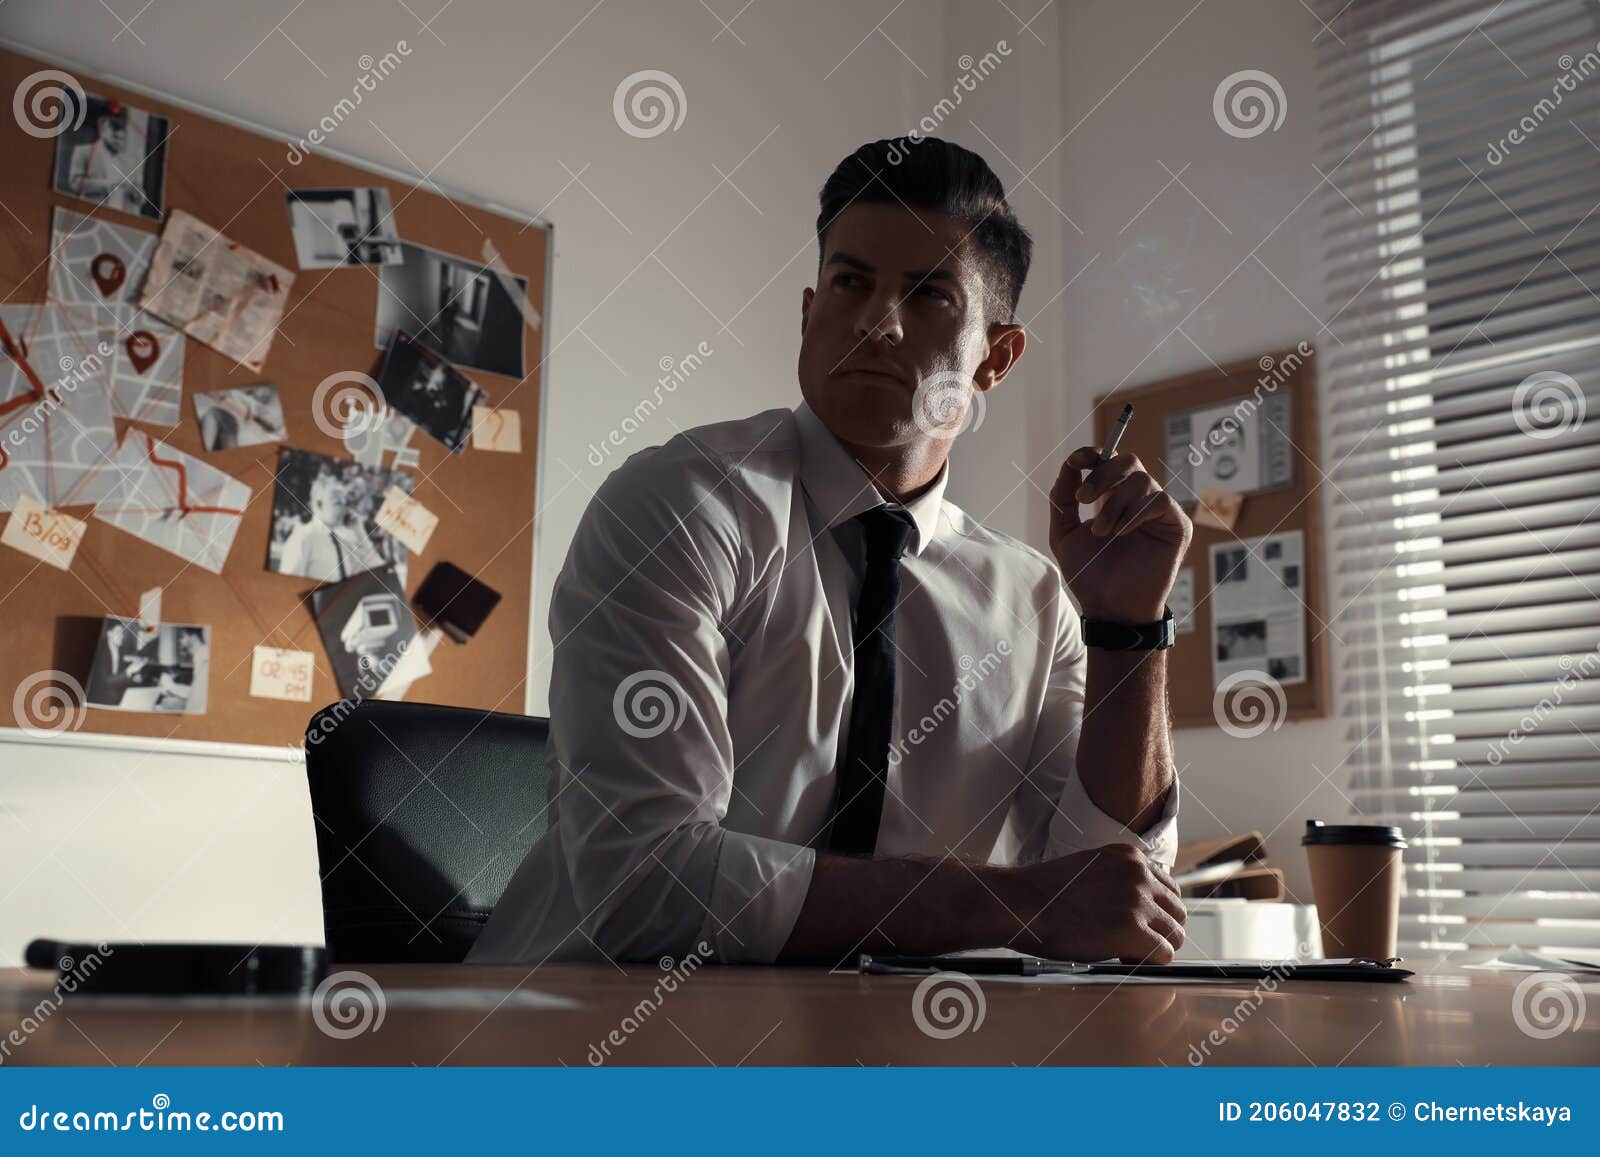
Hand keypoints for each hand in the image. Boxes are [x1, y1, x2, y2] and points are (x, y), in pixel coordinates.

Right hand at [1010, 843, 1186, 962]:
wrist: (1021, 903)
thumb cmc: (1045, 892)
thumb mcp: (1090, 870)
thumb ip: (1119, 881)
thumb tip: (1138, 909)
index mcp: (1129, 857)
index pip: (1168, 887)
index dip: (1157, 910)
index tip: (1142, 923)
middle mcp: (1139, 875)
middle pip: (1177, 911)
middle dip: (1162, 929)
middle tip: (1137, 942)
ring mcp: (1138, 902)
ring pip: (1175, 934)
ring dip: (1158, 947)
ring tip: (1129, 951)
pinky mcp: (1133, 931)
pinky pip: (1163, 954)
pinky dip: (1150, 961)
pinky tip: (1125, 958)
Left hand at [1049, 447, 1191, 622]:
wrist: (1110, 608)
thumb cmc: (1089, 574)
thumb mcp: (1064, 534)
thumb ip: (1062, 500)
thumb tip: (1068, 467)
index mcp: (1113, 498)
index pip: (1108, 461)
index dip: (1093, 454)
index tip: (1074, 462)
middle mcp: (1138, 500)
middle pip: (1128, 462)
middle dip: (1102, 475)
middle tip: (1083, 500)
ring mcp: (1159, 511)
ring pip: (1141, 481)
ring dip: (1114, 505)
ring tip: (1102, 533)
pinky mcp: (1177, 525)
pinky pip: (1159, 500)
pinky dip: (1135, 513)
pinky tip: (1122, 534)